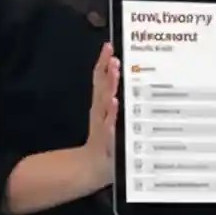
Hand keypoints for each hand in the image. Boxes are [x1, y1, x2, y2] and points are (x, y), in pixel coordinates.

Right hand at [83, 41, 119, 188]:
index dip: (103, 62)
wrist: (91, 168)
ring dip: (109, 86)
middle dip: (107, 70)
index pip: (100, 79)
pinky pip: (108, 124)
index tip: (109, 46)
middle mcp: (100, 111)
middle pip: (102, 87)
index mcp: (101, 104)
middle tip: (113, 56)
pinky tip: (114, 103)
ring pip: (105, 102)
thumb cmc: (106, 141)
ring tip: (114, 72)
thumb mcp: (110, 118)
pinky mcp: (105, 140)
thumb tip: (124, 78)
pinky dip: (110, 113)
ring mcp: (102, 125)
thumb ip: (113, 99)